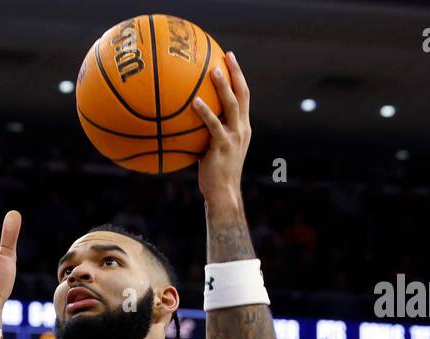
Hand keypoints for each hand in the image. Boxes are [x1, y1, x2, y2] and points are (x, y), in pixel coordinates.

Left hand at [190, 51, 250, 205]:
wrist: (223, 193)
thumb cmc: (214, 173)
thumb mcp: (213, 149)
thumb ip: (206, 133)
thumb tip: (186, 122)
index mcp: (242, 127)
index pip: (244, 96)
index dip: (238, 77)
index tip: (230, 59)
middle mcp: (242, 128)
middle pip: (243, 94)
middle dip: (236, 73)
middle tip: (227, 55)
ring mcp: (234, 136)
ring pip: (231, 105)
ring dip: (223, 87)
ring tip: (213, 71)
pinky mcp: (223, 146)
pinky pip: (213, 125)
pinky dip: (205, 112)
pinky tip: (194, 102)